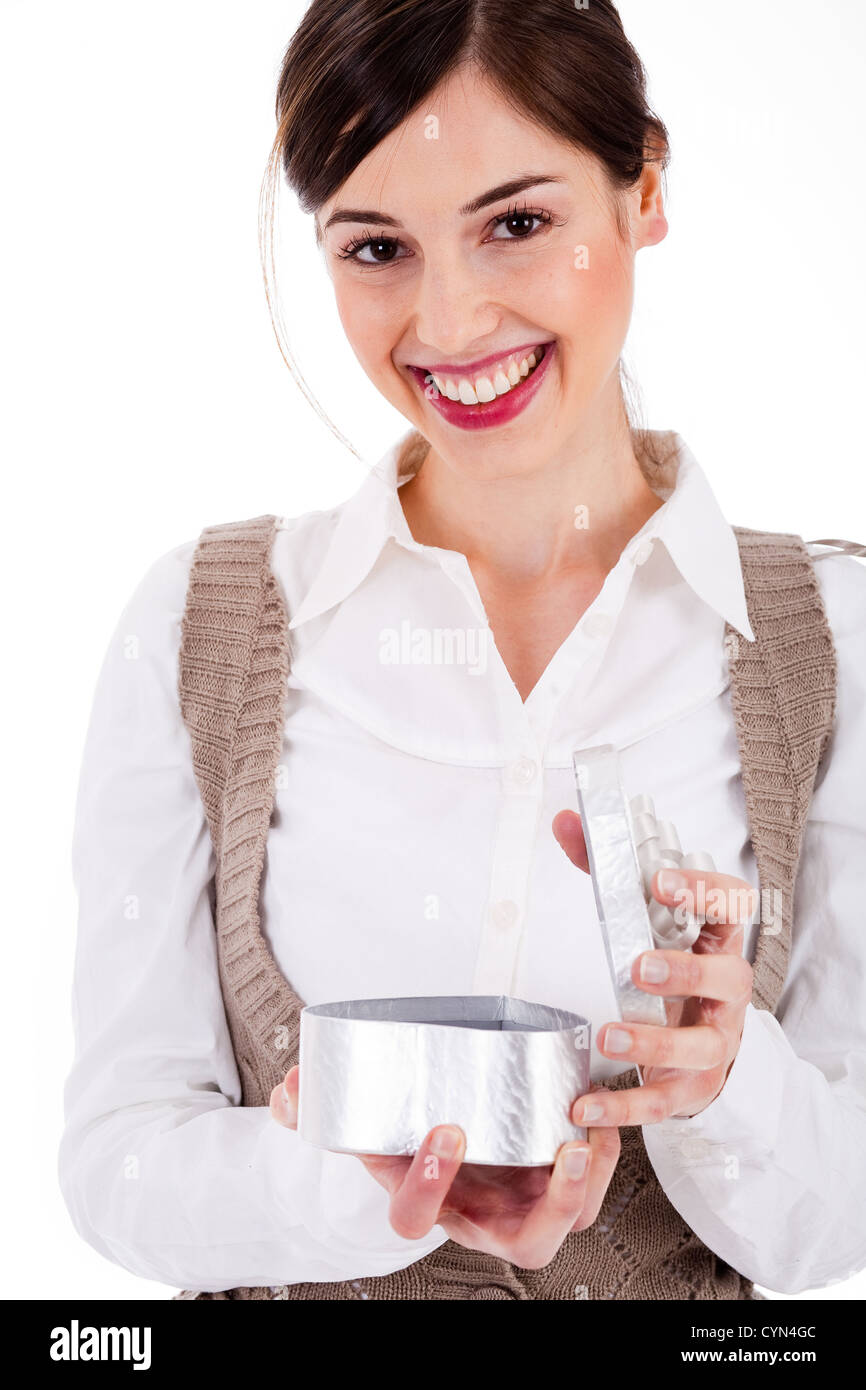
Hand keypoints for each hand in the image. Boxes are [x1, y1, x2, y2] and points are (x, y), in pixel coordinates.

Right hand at [270, 1066, 619, 1268]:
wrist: (436, 1143)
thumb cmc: (403, 1137)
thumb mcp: (359, 1125)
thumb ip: (316, 1109)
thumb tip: (290, 1091)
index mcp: (424, 1203)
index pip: (417, 1217)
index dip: (430, 1183)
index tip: (443, 1131)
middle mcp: (480, 1218)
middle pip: (526, 1242)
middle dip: (551, 1202)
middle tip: (561, 1150)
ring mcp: (522, 1207)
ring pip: (569, 1222)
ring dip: (589, 1185)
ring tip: (592, 1135)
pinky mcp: (552, 1183)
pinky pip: (589, 1188)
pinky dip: (603, 1156)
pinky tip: (598, 1115)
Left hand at [553, 809, 756, 1124]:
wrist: (702, 1045)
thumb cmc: (669, 967)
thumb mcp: (641, 917)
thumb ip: (601, 867)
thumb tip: (563, 818)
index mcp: (717, 940)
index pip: (732, 905)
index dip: (703, 891)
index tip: (661, 880)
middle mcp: (726, 992)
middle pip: (726, 979)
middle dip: (684, 972)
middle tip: (637, 965)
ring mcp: (714, 1041)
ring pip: (700, 1046)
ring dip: (654, 1041)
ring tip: (609, 1035)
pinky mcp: (692, 1087)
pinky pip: (662, 1101)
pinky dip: (624, 1107)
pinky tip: (584, 1106)